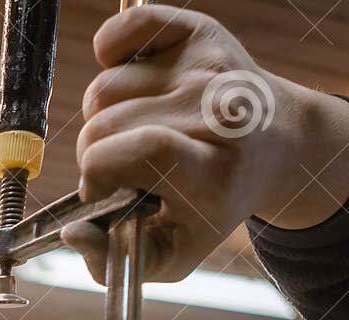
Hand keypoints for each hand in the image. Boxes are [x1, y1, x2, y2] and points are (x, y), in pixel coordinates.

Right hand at [62, 6, 348, 282]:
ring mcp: (208, 66)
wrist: (278, 143)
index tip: (100, 188)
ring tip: (133, 129)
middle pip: (105, 122)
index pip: (143, 150)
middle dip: (95, 152)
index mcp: (216, 171)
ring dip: (102, 114)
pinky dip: (109, 51)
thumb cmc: (215, 202)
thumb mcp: (177, 251)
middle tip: (122, 166)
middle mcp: (217, 110)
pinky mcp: (198, 32)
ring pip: (103, 87)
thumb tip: (71, 233)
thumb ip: (113, 260)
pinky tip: (132, 81)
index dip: (101, 170)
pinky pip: (124, 29)